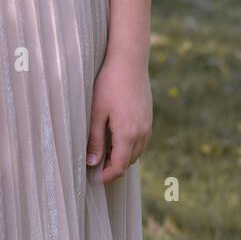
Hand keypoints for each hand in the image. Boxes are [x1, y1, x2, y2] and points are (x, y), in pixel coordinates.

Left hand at [86, 53, 151, 183]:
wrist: (129, 61)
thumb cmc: (108, 83)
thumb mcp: (97, 112)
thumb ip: (95, 139)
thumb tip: (92, 162)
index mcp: (128, 134)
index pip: (120, 166)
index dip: (108, 175)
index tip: (95, 178)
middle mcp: (142, 133)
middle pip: (129, 161)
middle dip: (114, 167)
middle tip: (96, 166)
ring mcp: (148, 124)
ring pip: (137, 151)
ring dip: (123, 156)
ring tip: (104, 152)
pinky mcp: (148, 116)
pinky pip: (141, 139)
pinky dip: (130, 145)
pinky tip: (116, 136)